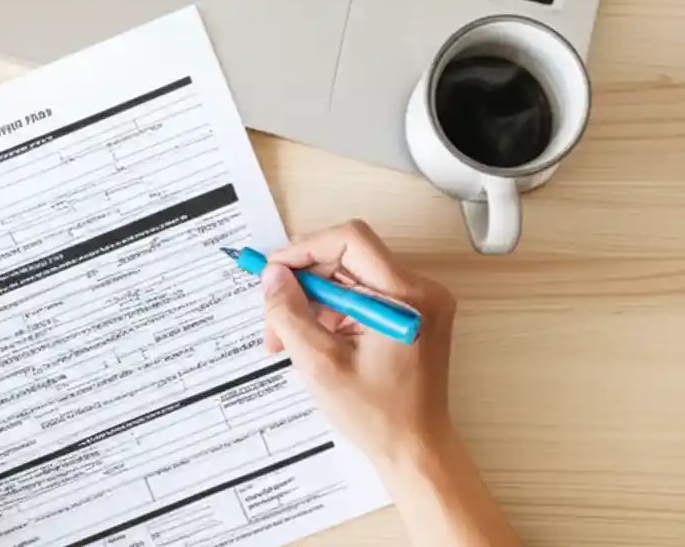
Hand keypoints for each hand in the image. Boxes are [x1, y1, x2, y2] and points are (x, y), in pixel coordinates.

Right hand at [261, 220, 457, 467]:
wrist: (414, 449)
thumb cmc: (377, 415)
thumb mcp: (320, 364)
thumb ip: (290, 314)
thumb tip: (271, 275)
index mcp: (405, 298)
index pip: (349, 240)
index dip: (304, 248)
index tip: (272, 271)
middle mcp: (418, 291)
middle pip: (345, 257)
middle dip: (302, 283)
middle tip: (272, 316)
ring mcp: (416, 302)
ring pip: (347, 276)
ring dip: (311, 301)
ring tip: (285, 338)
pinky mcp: (407, 314)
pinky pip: (358, 295)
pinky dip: (329, 312)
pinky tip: (309, 340)